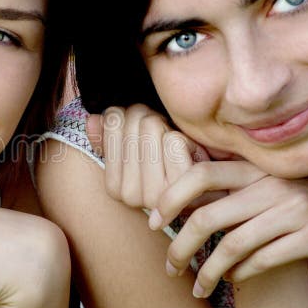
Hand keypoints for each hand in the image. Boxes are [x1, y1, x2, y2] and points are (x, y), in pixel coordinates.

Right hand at [86, 104, 210, 209]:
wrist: (214, 189)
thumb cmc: (175, 166)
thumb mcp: (140, 152)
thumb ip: (111, 138)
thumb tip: (92, 119)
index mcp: (114, 187)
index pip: (113, 122)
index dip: (132, 112)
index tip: (145, 127)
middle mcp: (130, 195)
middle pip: (134, 121)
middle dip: (152, 117)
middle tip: (164, 134)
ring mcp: (155, 195)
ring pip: (152, 128)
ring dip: (168, 128)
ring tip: (176, 146)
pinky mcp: (180, 188)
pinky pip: (172, 141)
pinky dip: (185, 140)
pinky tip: (190, 154)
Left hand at [152, 160, 307, 297]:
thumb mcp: (270, 189)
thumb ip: (232, 192)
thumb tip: (179, 205)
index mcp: (257, 169)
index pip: (201, 173)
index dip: (170, 197)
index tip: (152, 221)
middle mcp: (273, 184)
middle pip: (208, 216)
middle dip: (179, 246)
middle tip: (168, 267)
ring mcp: (295, 209)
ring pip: (232, 245)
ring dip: (207, 272)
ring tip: (196, 287)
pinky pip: (262, 260)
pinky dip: (239, 275)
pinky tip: (230, 281)